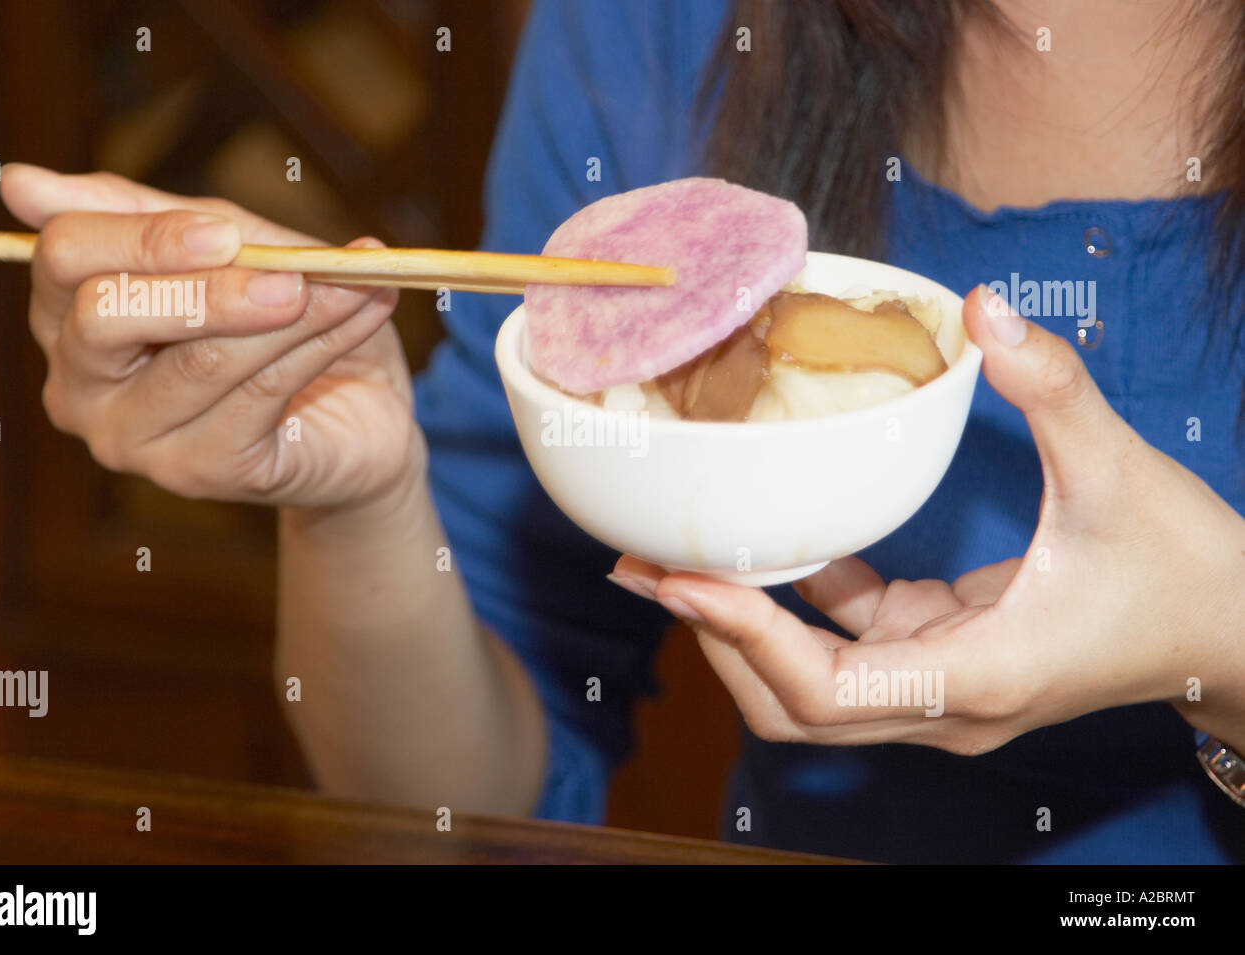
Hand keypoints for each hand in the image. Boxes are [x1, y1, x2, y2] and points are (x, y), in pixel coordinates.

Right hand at [0, 164, 420, 510]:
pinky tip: (366, 313)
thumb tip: (16, 180)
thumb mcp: (233, 247)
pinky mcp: (199, 473)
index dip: (143, 237)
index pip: (64, 257)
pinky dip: (322, 344)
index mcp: (70, 314)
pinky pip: (259, 394)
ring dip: (294, 313)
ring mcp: (134, 439)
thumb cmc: (284, 320)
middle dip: (207, 288)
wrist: (362, 413)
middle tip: (290, 276)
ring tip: (356, 284)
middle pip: (106, 314)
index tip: (223, 230)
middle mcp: (81, 385)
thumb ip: (160, 214)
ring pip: (200, 358)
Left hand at [610, 287, 1244, 753]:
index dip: (742, 639)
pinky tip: (770, 544)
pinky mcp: (940, 656)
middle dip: (714, 641)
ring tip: (672, 564)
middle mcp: (942, 704)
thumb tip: (985, 309)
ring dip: (742, 628)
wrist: (1229, 636)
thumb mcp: (1123, 474)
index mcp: (976, 676)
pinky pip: (850, 639)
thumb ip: (1054, 390)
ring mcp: (937, 689)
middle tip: (643, 571)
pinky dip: (801, 601)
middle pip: (792, 706)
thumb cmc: (1183, 572)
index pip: (825, 689)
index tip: (680, 579)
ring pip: (811, 685)